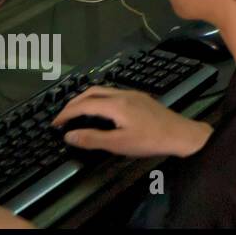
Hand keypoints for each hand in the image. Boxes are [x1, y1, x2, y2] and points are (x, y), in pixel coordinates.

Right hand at [51, 87, 212, 157]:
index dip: (66, 113)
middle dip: (74, 102)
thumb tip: (69, 135)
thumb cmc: (150, 140)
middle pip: (92, 92)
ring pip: (103, 90)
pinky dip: (99, 99)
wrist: (180, 134)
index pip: (84, 104)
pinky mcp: (141, 98)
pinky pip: (113, 93)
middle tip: (62, 116)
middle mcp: (124, 94)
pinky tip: (100, 111)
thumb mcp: (118, 144)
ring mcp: (134, 94)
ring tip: (77, 112)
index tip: (55, 123)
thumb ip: (92, 138)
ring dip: (87, 99)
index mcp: (116, 104)